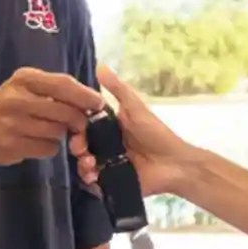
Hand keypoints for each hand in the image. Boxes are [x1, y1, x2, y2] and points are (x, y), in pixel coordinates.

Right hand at [0, 67, 103, 165]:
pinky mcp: (13, 145)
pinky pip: (48, 148)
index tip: (99, 103)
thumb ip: (53, 89)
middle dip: (78, 120)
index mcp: (25, 79)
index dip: (85, 95)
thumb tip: (90, 99)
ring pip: (58, 132)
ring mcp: (14, 123)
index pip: (64, 85)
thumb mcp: (24, 87)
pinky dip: (50, 147)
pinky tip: (38, 142)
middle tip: (80, 124)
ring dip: (62, 135)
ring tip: (51, 131)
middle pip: (66, 111)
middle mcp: (19, 99)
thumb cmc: (5, 105)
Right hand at [70, 64, 193, 195]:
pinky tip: (94, 176)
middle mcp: (104, 145)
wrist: (174, 164)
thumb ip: (118, 89)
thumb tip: (100, 65)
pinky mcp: (110, 182)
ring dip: (81, 164)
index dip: (75, 125)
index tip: (73, 125)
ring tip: (89, 164)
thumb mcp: (135, 108)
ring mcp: (106, 164)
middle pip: (80, 145)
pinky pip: (92, 182)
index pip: (83, 124)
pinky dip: (89, 179)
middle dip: (76, 146)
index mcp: (108, 127)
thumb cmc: (155, 133)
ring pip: (83, 164)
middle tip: (81, 148)